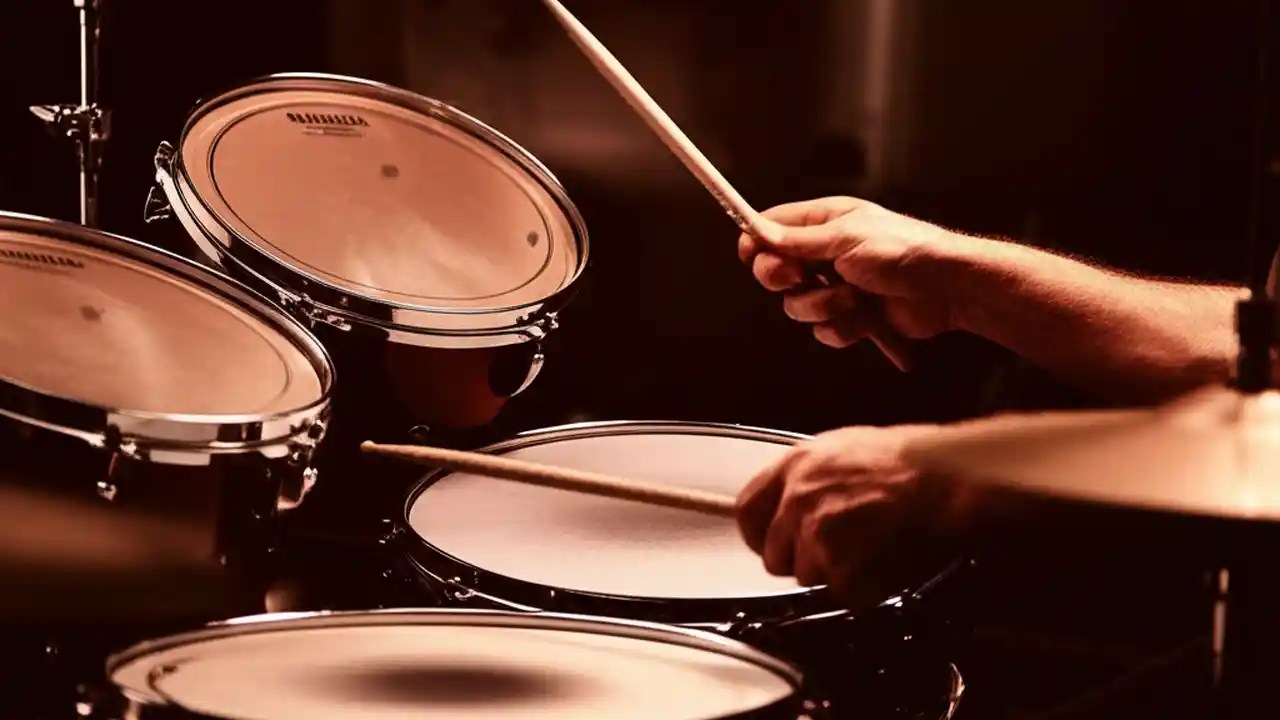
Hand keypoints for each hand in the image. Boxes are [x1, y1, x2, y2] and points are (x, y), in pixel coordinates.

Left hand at [735, 424, 974, 607]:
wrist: (947, 479)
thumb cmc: (912, 460)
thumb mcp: (845, 448)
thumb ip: (810, 476)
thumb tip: (794, 498)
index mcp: (795, 466)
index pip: (748, 511)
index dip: (759, 536)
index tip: (771, 544)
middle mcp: (797, 500)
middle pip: (775, 555)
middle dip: (803, 560)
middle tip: (840, 551)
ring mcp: (816, 535)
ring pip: (808, 577)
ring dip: (836, 574)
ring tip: (872, 549)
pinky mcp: (840, 567)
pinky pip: (842, 593)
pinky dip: (864, 589)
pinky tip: (885, 562)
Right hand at [738, 196, 976, 347]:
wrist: (943, 289)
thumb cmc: (900, 250)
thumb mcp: (845, 238)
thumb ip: (798, 240)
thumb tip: (758, 233)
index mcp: (824, 222)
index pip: (773, 228)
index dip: (756, 242)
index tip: (750, 255)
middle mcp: (825, 254)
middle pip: (776, 270)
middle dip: (785, 279)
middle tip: (800, 277)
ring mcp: (836, 287)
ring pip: (797, 306)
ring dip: (823, 305)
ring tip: (854, 297)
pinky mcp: (850, 318)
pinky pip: (823, 331)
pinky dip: (843, 328)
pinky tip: (866, 317)